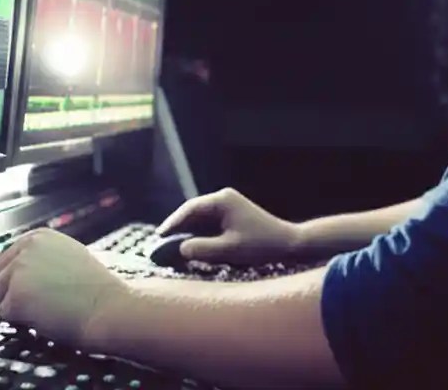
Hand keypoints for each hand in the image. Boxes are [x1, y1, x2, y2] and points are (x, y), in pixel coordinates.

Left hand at [0, 228, 127, 346]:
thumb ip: (43, 256)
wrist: (107, 307)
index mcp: (39, 237)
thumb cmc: (95, 288)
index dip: (18, 278)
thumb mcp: (69, 255)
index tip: (32, 288)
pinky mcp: (16, 297)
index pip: (8, 257)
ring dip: (17, 306)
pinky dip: (20, 321)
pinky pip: (5, 315)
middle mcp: (26, 249)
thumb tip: (20, 267)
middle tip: (40, 302)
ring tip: (45, 308)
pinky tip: (43, 317)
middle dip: (13, 292)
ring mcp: (19, 272)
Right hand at [156, 187, 301, 264]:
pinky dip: (199, 233)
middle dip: (177, 227)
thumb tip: (180, 248)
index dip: (172, 223)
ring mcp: (229, 205)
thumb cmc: (260, 245)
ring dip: (188, 230)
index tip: (159, 237)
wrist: (288, 243)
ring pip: (200, 217)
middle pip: (193, 211)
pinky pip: (210, 222)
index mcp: (222, 200)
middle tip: (161, 243)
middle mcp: (224, 198)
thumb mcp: (229, 250)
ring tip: (172, 246)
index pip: (190, 209)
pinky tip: (191, 245)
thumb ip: (201, 248)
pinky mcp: (233, 215)